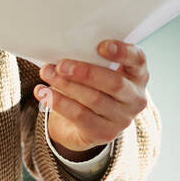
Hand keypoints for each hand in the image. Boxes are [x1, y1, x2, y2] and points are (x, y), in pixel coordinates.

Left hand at [34, 40, 148, 156]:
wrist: (87, 124)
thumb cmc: (92, 87)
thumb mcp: (97, 71)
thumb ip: (89, 59)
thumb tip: (63, 50)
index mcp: (137, 75)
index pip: (137, 60)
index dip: (122, 52)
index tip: (101, 46)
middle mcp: (135, 98)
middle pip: (114, 83)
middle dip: (85, 72)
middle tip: (61, 65)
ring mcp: (122, 119)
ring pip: (94, 99)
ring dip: (66, 85)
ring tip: (47, 74)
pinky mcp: (104, 133)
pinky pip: (79, 116)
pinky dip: (58, 102)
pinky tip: (44, 93)